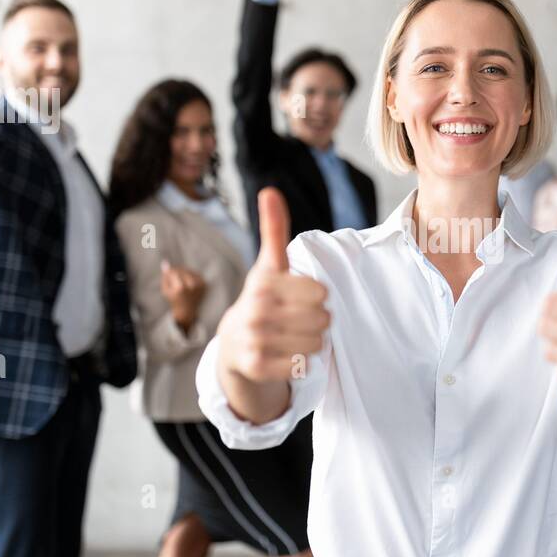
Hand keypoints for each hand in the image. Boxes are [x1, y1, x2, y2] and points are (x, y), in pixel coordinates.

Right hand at [160, 260, 205, 331]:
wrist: (187, 311)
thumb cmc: (174, 300)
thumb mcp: (166, 289)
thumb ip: (165, 276)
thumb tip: (165, 263)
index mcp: (180, 287)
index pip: (174, 272)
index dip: (170, 270)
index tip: (168, 272)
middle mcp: (191, 285)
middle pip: (182, 270)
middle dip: (177, 271)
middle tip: (174, 276)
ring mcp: (199, 284)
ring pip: (189, 270)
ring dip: (184, 273)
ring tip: (180, 281)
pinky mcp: (204, 284)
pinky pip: (196, 274)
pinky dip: (191, 276)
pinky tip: (188, 282)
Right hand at [216, 187, 329, 386]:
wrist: (233, 345)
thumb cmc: (261, 299)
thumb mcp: (268, 264)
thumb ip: (273, 229)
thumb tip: (270, 190)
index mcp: (263, 282)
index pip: (321, 292)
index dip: (315, 295)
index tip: (297, 296)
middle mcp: (256, 310)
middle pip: (323, 318)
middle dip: (317, 319)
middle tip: (296, 319)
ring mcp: (255, 340)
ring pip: (317, 343)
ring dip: (312, 341)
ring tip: (291, 335)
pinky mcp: (258, 367)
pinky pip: (304, 364)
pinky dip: (301, 362)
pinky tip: (284, 354)